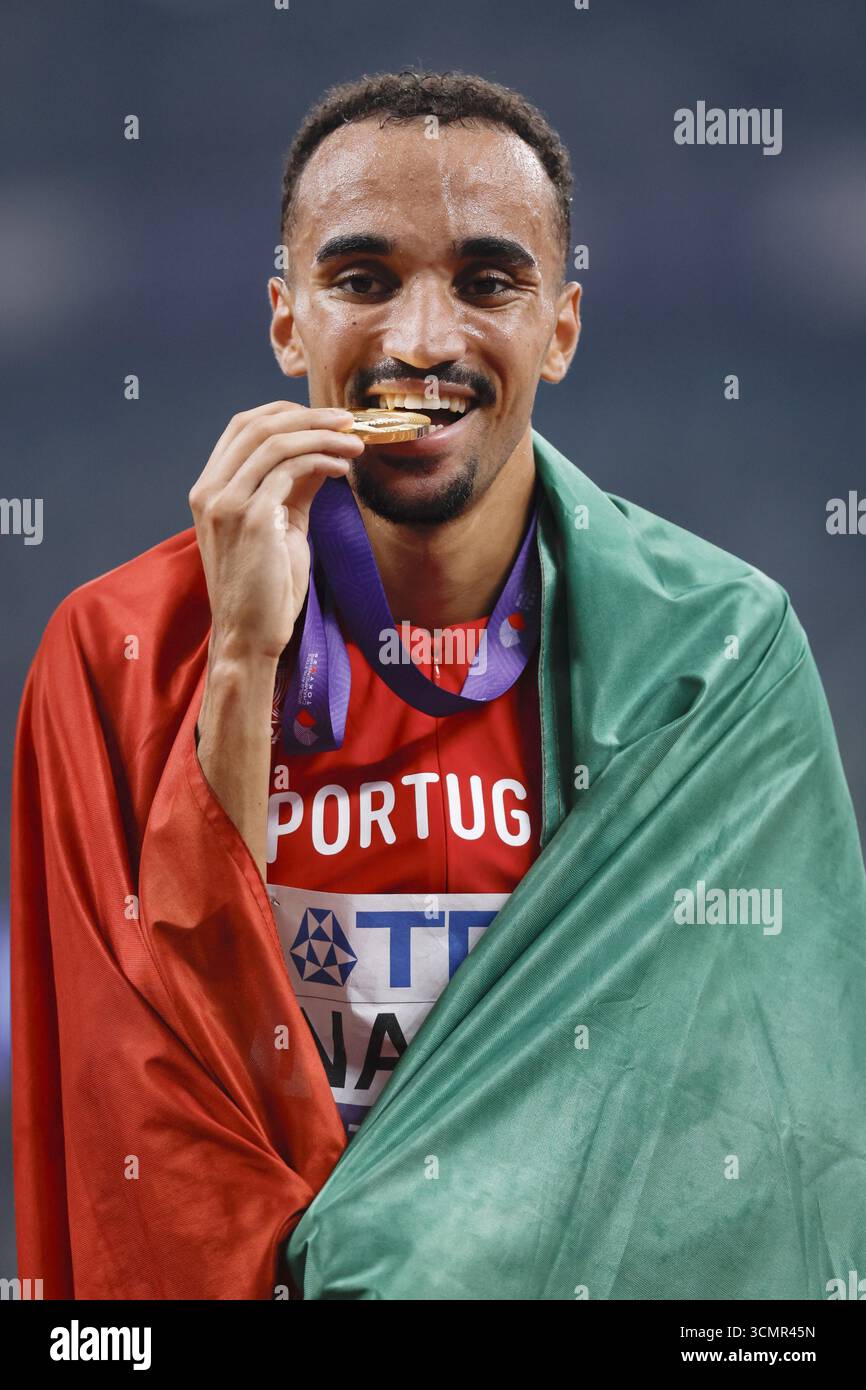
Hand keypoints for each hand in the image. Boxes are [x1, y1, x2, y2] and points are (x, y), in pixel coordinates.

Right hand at [188, 402, 364, 663]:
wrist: (249, 635)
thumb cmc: (265, 588)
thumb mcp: (279, 526)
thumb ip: (293, 487)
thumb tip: (323, 452)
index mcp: (209, 489)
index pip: (241, 427)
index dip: (284, 413)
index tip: (323, 418)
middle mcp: (210, 490)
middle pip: (259, 425)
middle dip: (309, 416)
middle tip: (348, 421)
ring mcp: (227, 503)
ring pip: (276, 442)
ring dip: (321, 435)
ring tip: (355, 443)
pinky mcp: (252, 519)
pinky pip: (290, 470)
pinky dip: (321, 460)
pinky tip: (342, 469)